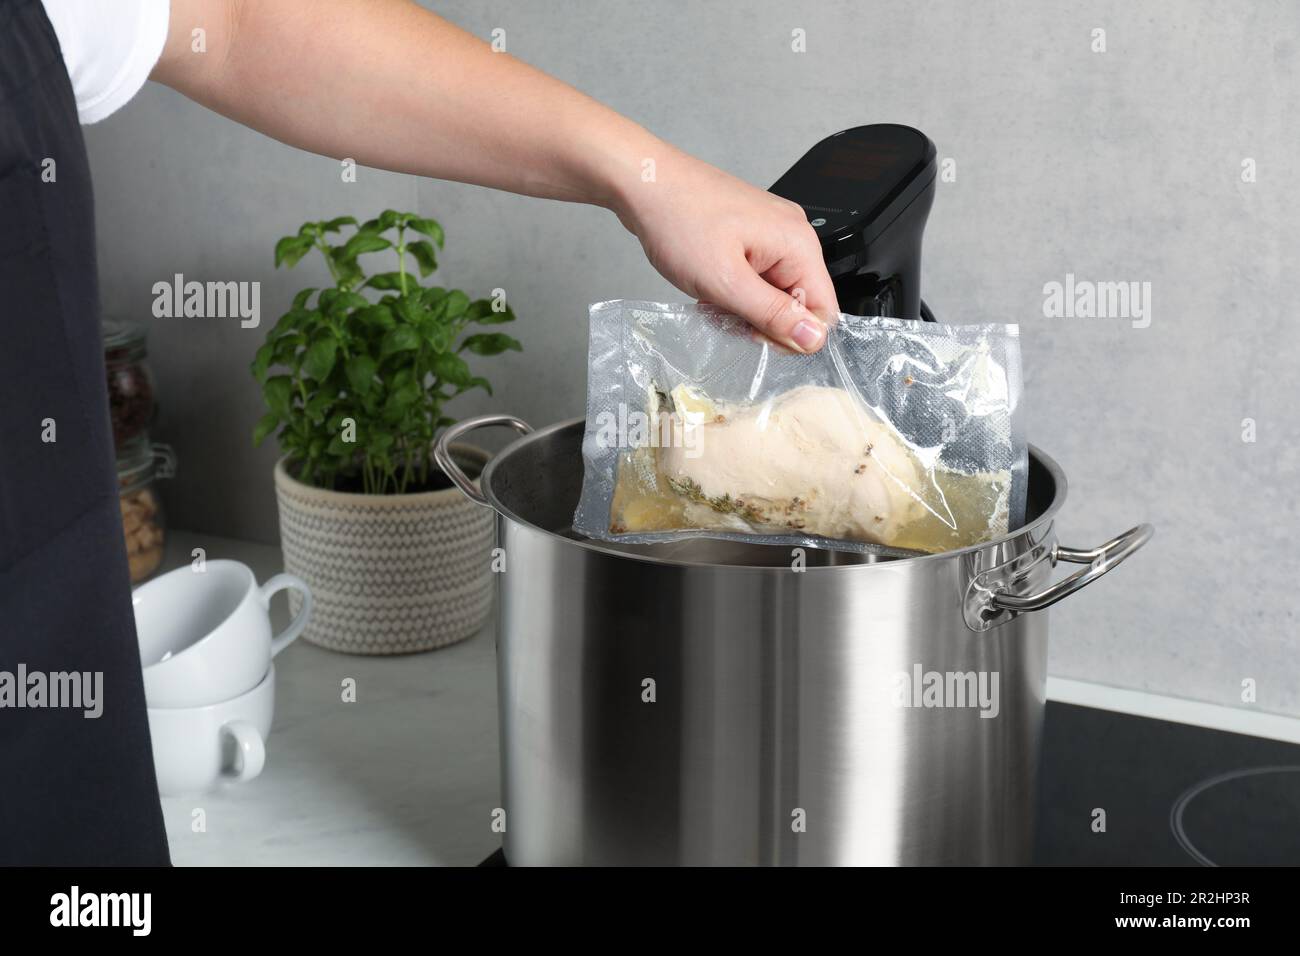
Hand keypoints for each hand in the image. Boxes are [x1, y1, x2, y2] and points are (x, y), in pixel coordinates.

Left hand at [610, 146, 839, 352]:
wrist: (644, 184)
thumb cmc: (679, 220)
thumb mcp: (726, 282)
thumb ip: (772, 315)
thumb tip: (813, 339)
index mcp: (798, 244)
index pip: (824, 310)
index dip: (793, 335)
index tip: (755, 333)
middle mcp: (792, 235)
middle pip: (799, 303)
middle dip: (763, 319)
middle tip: (726, 313)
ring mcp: (771, 233)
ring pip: (774, 293)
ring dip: (744, 306)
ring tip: (713, 296)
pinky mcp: (750, 235)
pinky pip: (756, 278)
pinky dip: (734, 290)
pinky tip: (710, 285)